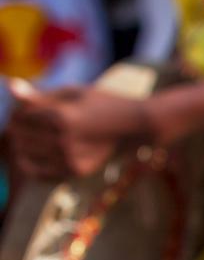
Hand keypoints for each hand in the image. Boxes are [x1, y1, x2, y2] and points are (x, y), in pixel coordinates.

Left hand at [8, 82, 152, 180]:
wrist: (135, 126)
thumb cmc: (103, 102)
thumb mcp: (73, 92)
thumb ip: (39, 95)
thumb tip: (8, 86)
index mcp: (61, 116)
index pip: (20, 116)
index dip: (19, 111)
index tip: (28, 109)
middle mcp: (63, 140)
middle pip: (19, 135)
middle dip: (18, 128)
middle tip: (30, 123)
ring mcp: (69, 158)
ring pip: (23, 154)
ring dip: (21, 145)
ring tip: (33, 137)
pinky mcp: (74, 171)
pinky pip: (36, 172)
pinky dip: (28, 164)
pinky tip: (36, 154)